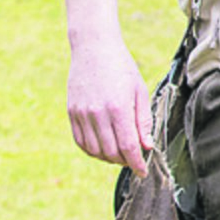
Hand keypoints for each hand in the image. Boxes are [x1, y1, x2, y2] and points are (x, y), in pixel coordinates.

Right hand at [67, 34, 152, 174]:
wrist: (94, 48)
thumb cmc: (122, 67)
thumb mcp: (139, 91)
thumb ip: (143, 121)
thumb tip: (147, 146)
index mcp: (118, 107)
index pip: (128, 146)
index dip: (137, 163)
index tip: (143, 171)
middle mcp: (97, 113)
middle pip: (111, 151)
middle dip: (125, 161)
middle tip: (134, 160)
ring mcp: (82, 114)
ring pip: (95, 150)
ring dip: (109, 158)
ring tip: (120, 154)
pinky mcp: (72, 113)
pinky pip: (81, 142)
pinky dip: (93, 151)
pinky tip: (103, 148)